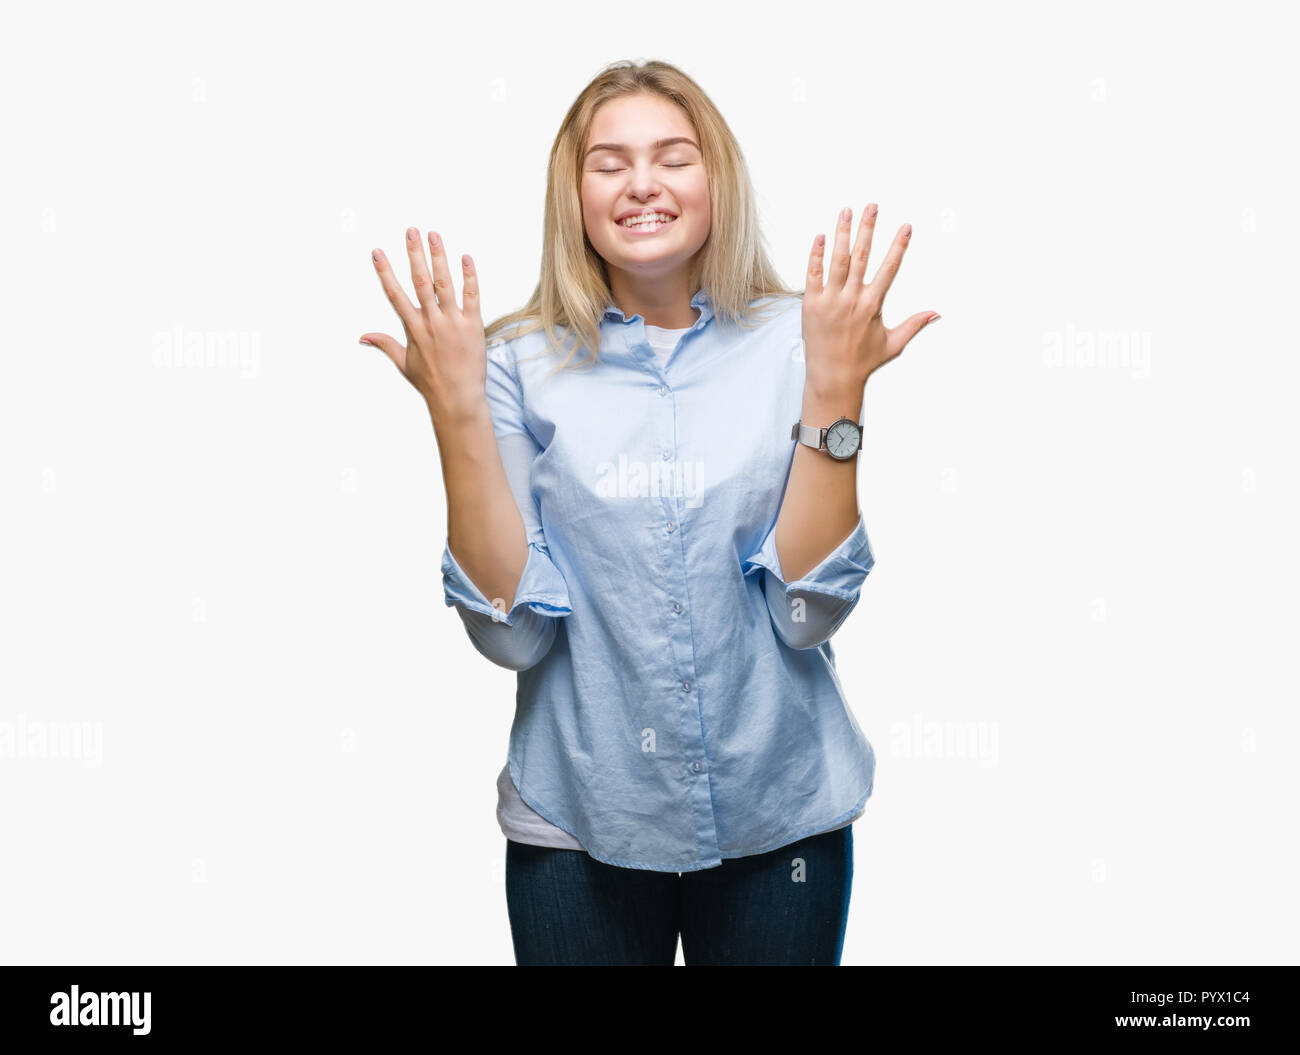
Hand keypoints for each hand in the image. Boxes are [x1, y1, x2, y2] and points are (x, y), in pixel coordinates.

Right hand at [359, 227, 486, 419]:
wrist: (457, 399)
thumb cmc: (431, 383)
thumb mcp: (403, 363)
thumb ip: (384, 344)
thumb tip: (362, 337)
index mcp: (413, 328)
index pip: (395, 294)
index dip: (385, 271)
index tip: (377, 251)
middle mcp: (431, 322)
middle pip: (420, 281)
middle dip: (414, 254)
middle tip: (411, 231)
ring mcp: (452, 323)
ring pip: (444, 284)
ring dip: (439, 257)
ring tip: (434, 235)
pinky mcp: (473, 326)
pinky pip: (471, 296)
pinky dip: (469, 276)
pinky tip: (466, 257)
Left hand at [801, 204, 938, 394]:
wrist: (832, 378)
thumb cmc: (863, 362)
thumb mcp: (893, 344)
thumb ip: (915, 325)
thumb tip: (937, 314)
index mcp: (873, 305)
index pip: (889, 269)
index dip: (899, 246)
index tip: (906, 226)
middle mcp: (852, 299)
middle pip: (862, 256)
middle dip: (868, 229)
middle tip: (872, 206)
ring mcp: (830, 301)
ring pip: (837, 260)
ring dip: (842, 233)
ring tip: (846, 211)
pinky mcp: (811, 305)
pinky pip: (813, 274)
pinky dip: (816, 255)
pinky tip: (820, 236)